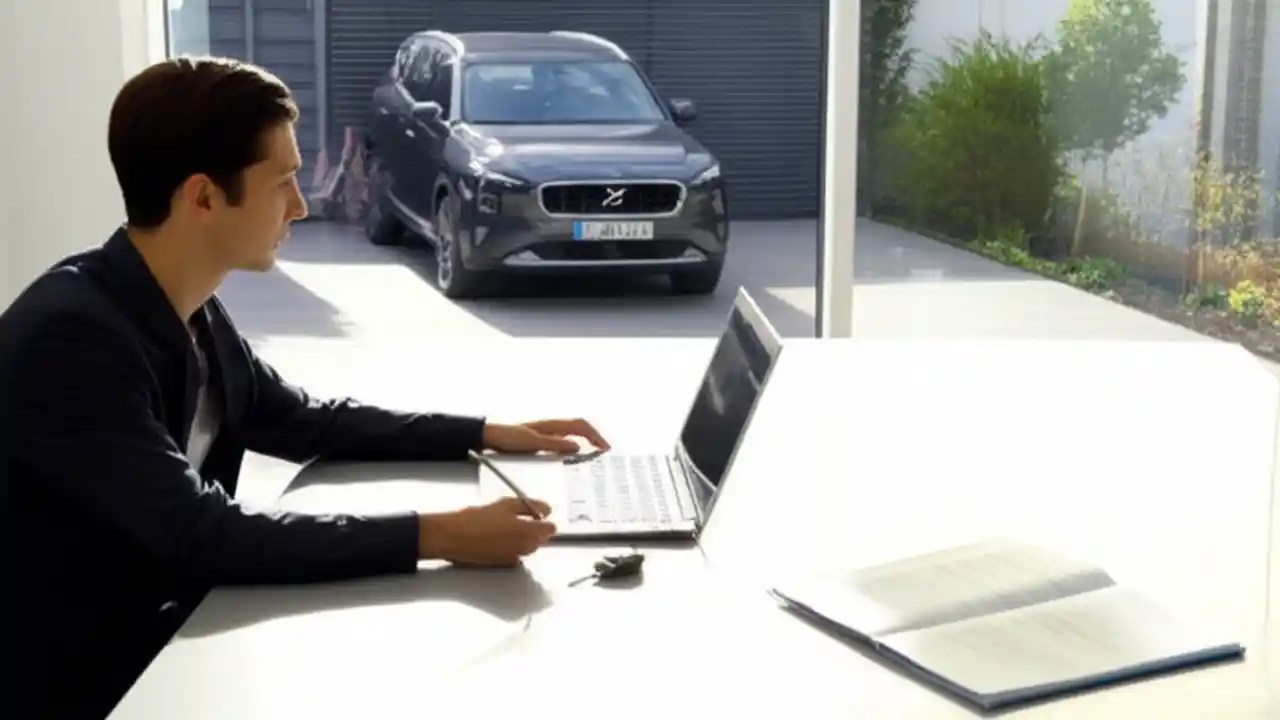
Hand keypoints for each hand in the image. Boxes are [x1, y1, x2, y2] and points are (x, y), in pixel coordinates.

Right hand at [418, 497, 556, 566]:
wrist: (453, 537)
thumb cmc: (476, 520)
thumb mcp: (506, 504)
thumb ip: (530, 506)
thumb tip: (545, 509)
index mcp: (529, 532)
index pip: (550, 529)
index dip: (543, 520)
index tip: (534, 514)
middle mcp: (525, 548)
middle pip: (540, 539)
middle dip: (533, 529)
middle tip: (515, 517)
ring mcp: (514, 558)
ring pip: (527, 547)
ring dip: (521, 537)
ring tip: (501, 526)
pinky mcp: (502, 564)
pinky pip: (514, 554)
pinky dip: (509, 546)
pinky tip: (495, 538)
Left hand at [481, 418, 610, 454]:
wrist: (489, 438)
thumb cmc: (508, 439)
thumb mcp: (533, 443)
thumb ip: (555, 444)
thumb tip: (577, 446)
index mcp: (551, 426)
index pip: (580, 426)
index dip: (595, 435)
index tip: (604, 448)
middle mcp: (550, 428)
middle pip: (579, 428)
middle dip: (594, 437)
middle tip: (604, 452)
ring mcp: (545, 434)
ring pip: (572, 435)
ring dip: (585, 442)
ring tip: (593, 455)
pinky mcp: (540, 442)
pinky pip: (562, 443)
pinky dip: (573, 448)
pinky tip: (571, 459)